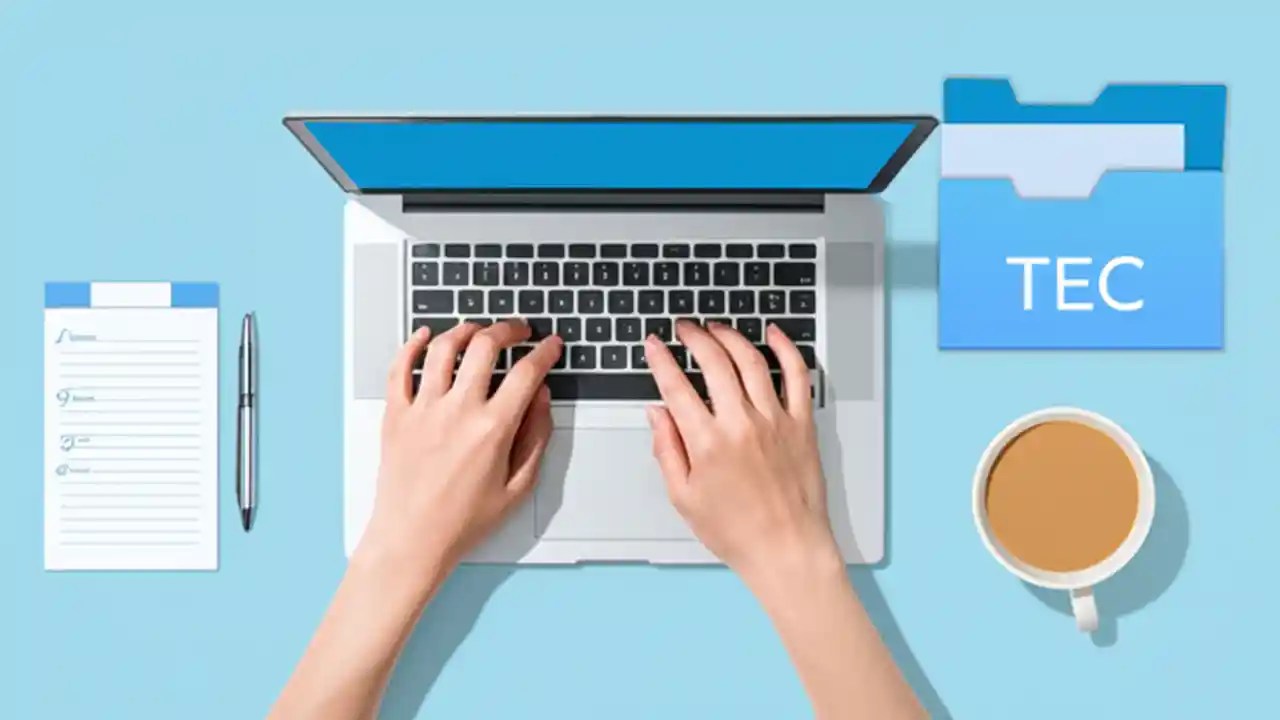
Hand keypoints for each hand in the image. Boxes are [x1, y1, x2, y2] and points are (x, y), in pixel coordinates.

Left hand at [361, 319, 562, 576]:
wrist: (412, 540)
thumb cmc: (463, 521)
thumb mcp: (518, 487)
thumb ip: (537, 438)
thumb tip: (542, 399)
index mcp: (493, 429)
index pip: (526, 372)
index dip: (544, 352)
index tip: (550, 346)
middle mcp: (457, 411)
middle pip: (486, 346)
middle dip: (509, 329)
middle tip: (518, 331)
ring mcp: (423, 410)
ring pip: (444, 348)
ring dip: (465, 329)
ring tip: (477, 329)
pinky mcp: (397, 415)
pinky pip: (400, 368)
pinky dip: (413, 345)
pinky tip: (425, 336)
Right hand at [644, 321, 837, 583]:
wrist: (787, 549)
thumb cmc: (737, 532)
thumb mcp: (684, 497)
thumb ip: (667, 450)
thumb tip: (657, 414)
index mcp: (708, 444)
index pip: (676, 387)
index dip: (660, 359)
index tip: (654, 345)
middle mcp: (741, 425)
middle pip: (714, 362)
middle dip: (694, 337)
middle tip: (684, 328)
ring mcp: (775, 420)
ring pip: (751, 360)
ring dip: (730, 336)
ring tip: (716, 328)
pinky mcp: (802, 424)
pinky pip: (797, 375)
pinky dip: (786, 349)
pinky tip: (773, 334)